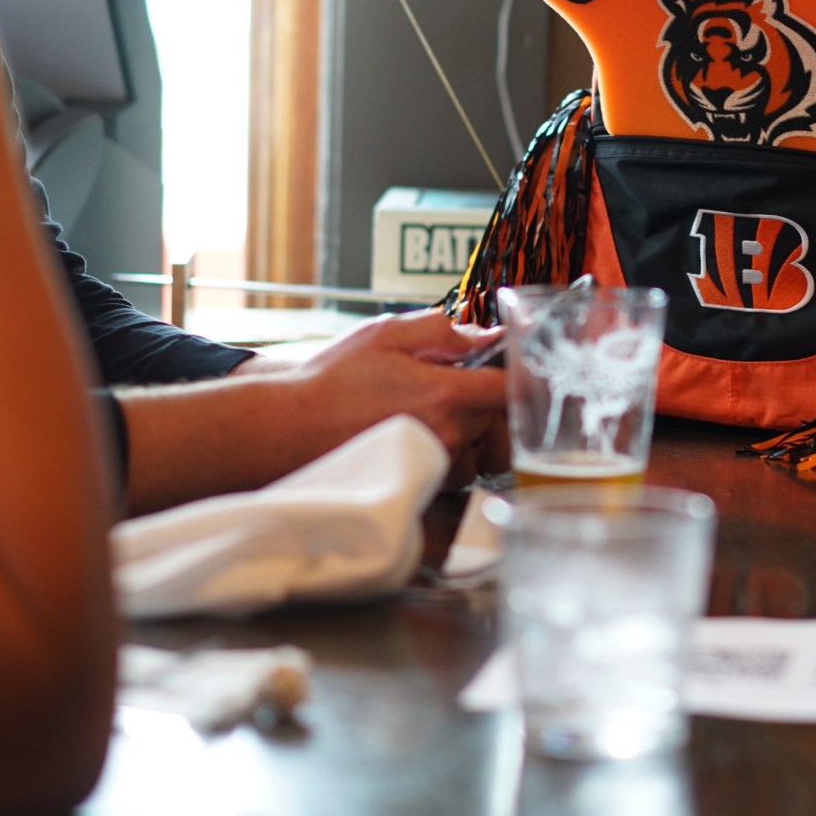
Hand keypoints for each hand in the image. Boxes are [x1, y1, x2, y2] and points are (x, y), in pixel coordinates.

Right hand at [289, 311, 509, 487]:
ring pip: (482, 448)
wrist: (291, 431)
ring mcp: (437, 464)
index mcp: (446, 395)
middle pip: (499, 417)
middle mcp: (449, 435)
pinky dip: (452, 453)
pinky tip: (421, 433)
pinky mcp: (424, 485)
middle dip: (486, 397)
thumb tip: (480, 336)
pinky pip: (458, 470)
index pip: (512, 387)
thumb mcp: (385, 334)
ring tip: (433, 410)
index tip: (521, 365)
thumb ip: (440, 330)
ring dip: (472, 429)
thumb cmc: (332, 382)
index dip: (523, 373)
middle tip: (455, 381)